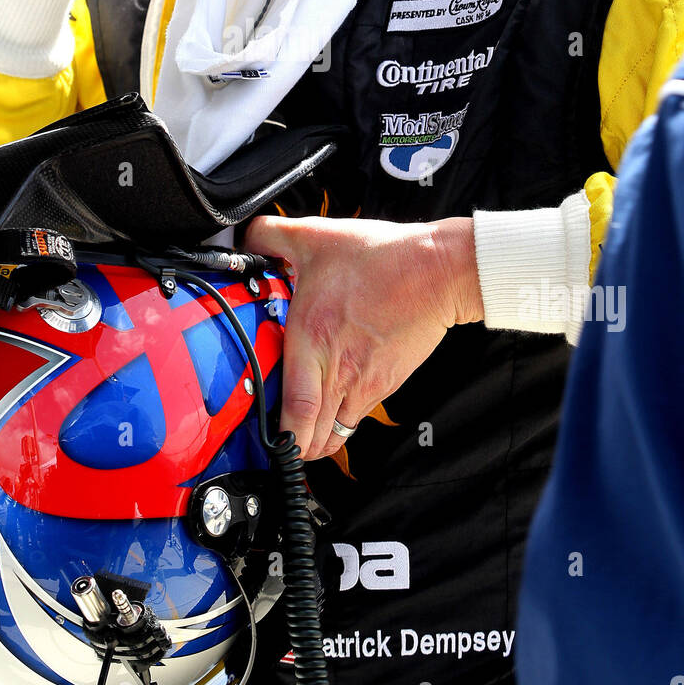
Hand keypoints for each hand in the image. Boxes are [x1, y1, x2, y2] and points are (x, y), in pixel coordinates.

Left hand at [243, 215, 483, 459]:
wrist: (436, 270)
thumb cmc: (380, 257)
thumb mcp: (315, 235)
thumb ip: (272, 234)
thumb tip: (246, 235)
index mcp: (312, 339)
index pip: (295, 410)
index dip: (281, 438)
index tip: (268, 441)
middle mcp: (337, 369)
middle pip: (314, 437)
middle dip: (296, 450)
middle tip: (284, 447)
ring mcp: (365, 381)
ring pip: (337, 433)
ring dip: (320, 440)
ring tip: (307, 435)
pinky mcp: (387, 382)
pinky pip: (360, 416)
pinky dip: (344, 422)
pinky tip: (336, 410)